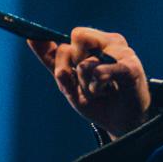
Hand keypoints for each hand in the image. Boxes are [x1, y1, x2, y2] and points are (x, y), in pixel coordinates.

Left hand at [25, 26, 151, 138]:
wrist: (123, 125)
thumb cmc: (98, 102)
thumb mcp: (68, 83)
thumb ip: (51, 60)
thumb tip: (30, 39)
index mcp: (96, 43)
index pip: (73, 36)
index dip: (63, 55)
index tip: (66, 72)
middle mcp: (110, 42)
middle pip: (77, 38)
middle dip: (73, 67)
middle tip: (88, 83)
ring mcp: (122, 53)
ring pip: (86, 62)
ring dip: (87, 85)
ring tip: (101, 91)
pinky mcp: (131, 67)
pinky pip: (101, 71)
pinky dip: (97, 85)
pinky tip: (107, 91)